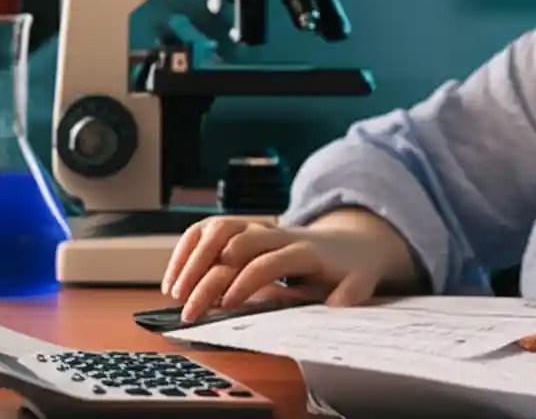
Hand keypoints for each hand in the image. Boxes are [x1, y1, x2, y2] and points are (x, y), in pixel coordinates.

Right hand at [161, 213, 408, 323]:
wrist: (350, 241)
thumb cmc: (350, 266)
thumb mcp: (361, 281)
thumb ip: (350, 293)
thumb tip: (337, 305)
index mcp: (304, 249)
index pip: (269, 259)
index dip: (247, 280)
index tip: (227, 305)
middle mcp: (275, 232)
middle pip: (235, 244)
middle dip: (209, 275)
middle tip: (191, 310)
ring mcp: (256, 226)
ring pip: (216, 229)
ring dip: (192, 259)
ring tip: (177, 294)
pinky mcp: (242, 227)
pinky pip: (205, 230)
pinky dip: (185, 251)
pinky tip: (173, 280)